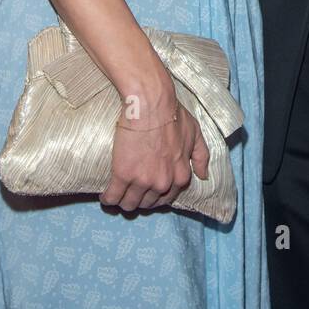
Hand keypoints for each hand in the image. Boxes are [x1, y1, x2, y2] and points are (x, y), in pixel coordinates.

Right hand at [101, 88, 210, 213]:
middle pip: (147, 204)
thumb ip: (201, 156)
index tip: (147, 192)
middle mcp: (163, 183)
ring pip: (129, 204)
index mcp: (180, 176)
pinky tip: (105, 196)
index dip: (155, 196)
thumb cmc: (173, 115)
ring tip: (117, 196)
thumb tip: (203, 175)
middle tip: (131, 192)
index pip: (166, 199)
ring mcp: (142, 181)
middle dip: (139, 200)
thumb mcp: (195, 133)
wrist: (151, 104)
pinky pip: (113, 197)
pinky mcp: (122, 175)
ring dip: (123, 202)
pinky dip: (108, 198)